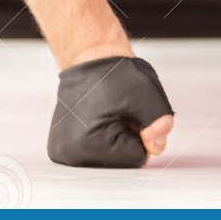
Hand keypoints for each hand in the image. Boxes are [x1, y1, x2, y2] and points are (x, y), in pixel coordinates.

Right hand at [46, 55, 174, 167]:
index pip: (137, 158)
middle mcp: (71, 155)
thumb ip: (157, 124)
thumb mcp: (146, 96)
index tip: (128, 112)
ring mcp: (63, 153)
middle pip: (122, 162)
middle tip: (118, 111)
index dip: (142, 134)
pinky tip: (96, 117)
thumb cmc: (114, 74)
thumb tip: (157, 147)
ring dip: (116, 138)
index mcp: (90, 145)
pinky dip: (102, 138)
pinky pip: (95, 153)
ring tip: (106, 112)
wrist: (88, 57)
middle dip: (129, 137)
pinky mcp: (62, 148)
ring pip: (109, 159)